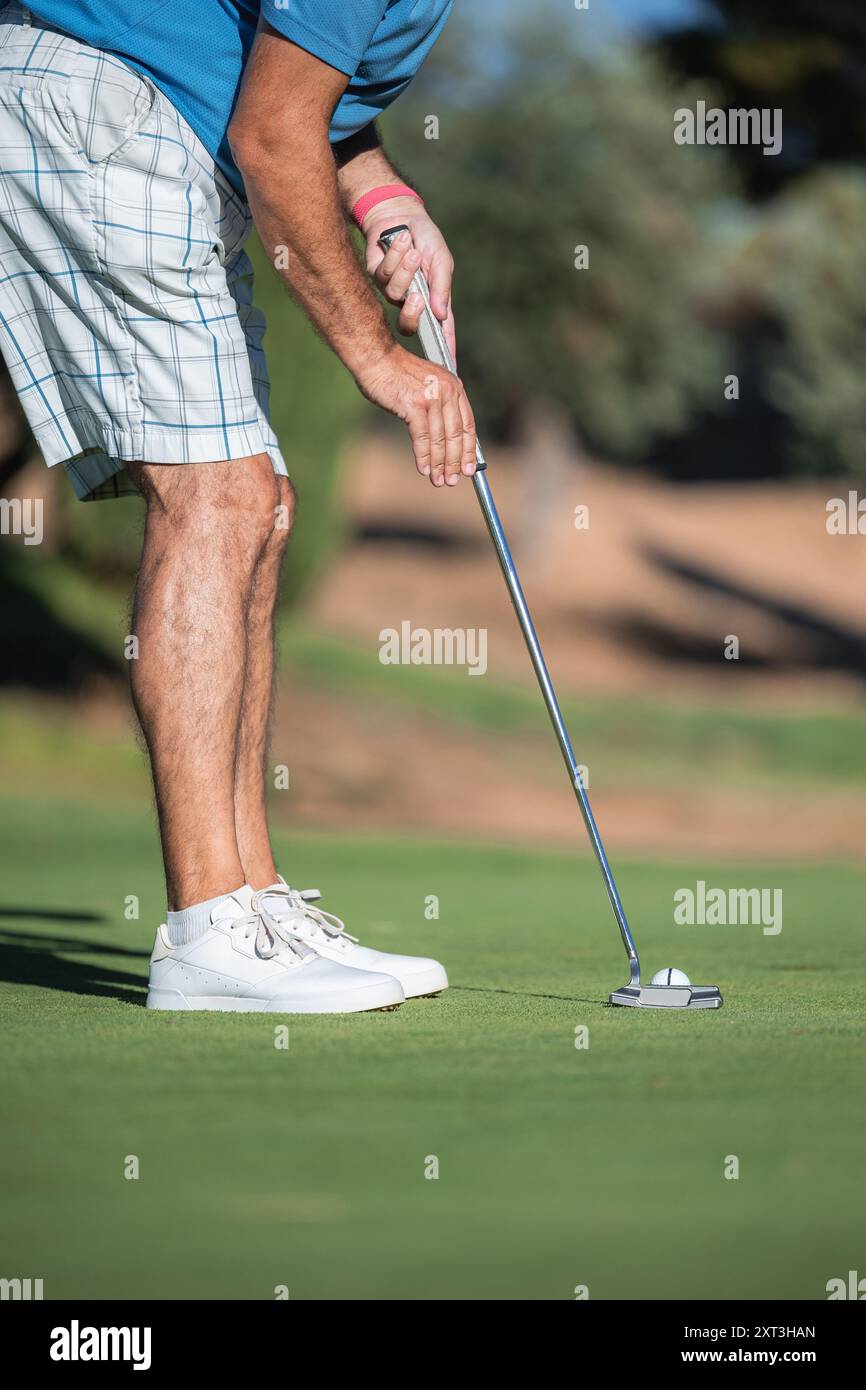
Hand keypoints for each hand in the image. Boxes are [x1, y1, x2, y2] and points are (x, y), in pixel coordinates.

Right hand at [356, 343, 475, 486]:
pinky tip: (424, 469)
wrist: (377, 357)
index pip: (467, 424)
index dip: (468, 449)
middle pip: (455, 435)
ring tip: (439, 481)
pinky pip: (422, 437)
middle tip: (452, 480)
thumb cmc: (397, 373)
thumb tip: (444, 439)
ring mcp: (431, 397)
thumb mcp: (428, 384)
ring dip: (439, 464)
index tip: (469, 468)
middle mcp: (447, 391)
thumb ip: (439, 405)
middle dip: (454, 462)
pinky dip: (424, 456)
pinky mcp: (414, 404)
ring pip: (439, 439)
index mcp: (454, 386)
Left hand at [362, 202, 457, 363]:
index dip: (444, 349)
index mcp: (433, 299)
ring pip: (395, 295)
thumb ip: (441, 286)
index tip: (449, 366)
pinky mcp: (377, 278)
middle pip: (408, 326)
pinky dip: (394, 256)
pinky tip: (400, 241)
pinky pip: (384, 276)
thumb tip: (441, 315)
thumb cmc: (426, 239)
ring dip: (405, 269)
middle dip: (412, 313)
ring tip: (411, 248)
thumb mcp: (441, 260)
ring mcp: (394, 291)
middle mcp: (412, 301)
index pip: (441, 330)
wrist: (400, 215)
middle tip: (418, 296)